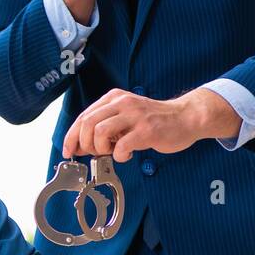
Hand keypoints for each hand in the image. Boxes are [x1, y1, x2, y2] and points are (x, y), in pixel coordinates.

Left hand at [62, 86, 241, 161]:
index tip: (68, 150)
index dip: (71, 136)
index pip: (83, 116)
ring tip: (112, 152)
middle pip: (87, 123)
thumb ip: (105, 126)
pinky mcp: (147, 130)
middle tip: (92, 153)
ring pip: (100, 132)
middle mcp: (122, 103)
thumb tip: (81, 145)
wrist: (186, 117)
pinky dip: (119, 156)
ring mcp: (135, 116)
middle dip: (83, 143)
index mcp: (114, 98)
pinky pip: (122, 146)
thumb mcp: (125, 116)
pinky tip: (127, 155)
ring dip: (100, 149)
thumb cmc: (154, 120)